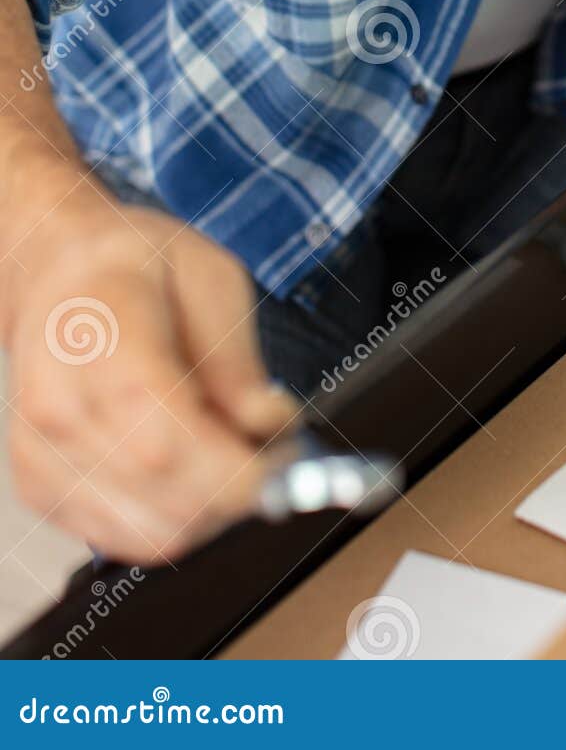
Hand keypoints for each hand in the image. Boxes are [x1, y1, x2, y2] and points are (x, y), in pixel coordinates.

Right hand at [2, 194, 299, 563]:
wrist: (61, 273)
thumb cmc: (134, 266)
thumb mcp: (211, 276)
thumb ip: (239, 360)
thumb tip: (268, 424)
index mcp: (99, 334)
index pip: (160, 435)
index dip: (231, 469)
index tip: (285, 462)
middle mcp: (57, 404)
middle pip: (161, 491)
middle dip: (239, 488)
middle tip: (277, 453)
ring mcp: (42, 453)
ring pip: (151, 531)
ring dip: (215, 510)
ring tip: (236, 455)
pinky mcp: (44, 488)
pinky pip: (130, 539)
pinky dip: (180, 518)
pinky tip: (196, 471)